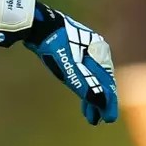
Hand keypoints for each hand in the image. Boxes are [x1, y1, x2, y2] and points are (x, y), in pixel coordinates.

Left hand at [0, 0, 118, 124]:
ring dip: (91, 96)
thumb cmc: (54, 45)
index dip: (109, 102)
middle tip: (99, 120)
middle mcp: (96, 51)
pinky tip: (81, 94)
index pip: (107, 82)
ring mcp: (85, 51)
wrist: (36, 24)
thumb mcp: (70, 68)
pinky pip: (84, 73)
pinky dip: (83, 86)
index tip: (109, 118)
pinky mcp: (74, 52)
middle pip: (101, 81)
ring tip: (90, 115)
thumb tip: (101, 101)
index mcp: (100, 52)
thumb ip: (85, 84)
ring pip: (92, 78)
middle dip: (100, 102)